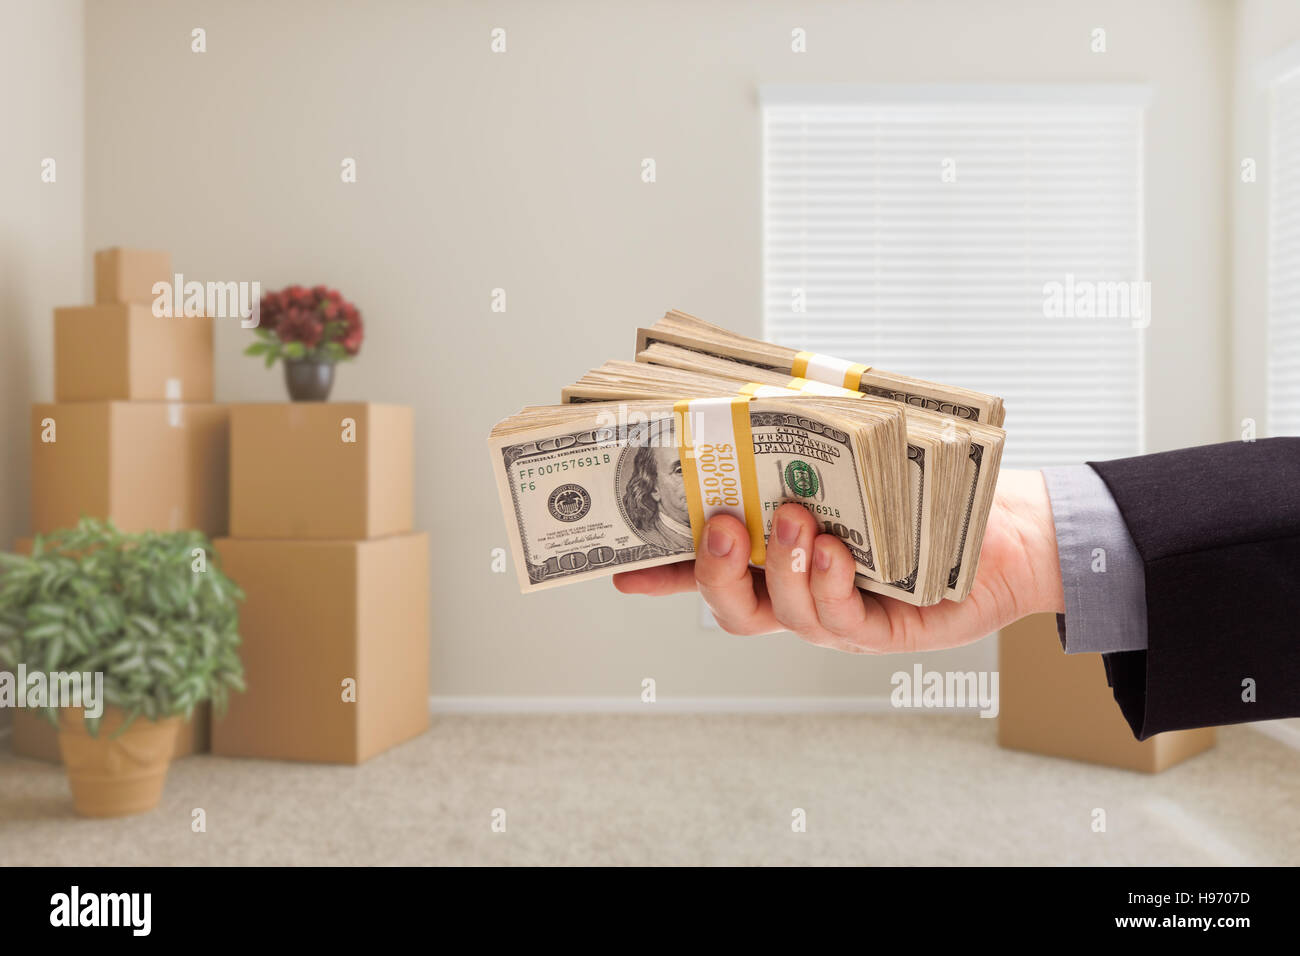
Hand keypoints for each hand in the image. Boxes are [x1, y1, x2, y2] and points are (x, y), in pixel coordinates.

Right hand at [613, 470, 1064, 653]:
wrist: (1001, 526)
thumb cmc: (920, 487)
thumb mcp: (854, 455)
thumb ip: (804, 436)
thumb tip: (761, 387)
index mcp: (777, 555)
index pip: (707, 567)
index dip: (662, 573)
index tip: (620, 568)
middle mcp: (796, 590)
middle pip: (732, 604)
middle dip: (713, 569)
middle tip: (719, 523)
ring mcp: (833, 613)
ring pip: (781, 611)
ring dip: (780, 564)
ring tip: (794, 519)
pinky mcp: (879, 629)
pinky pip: (840, 618)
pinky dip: (829, 584)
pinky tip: (834, 550)